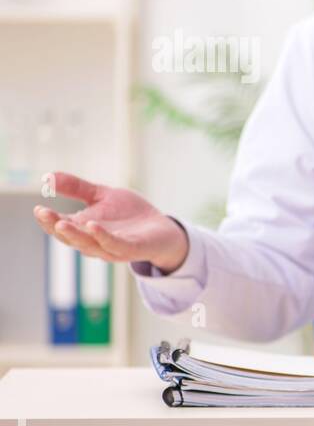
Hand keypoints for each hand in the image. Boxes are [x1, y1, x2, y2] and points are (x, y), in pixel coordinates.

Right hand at [32, 172, 189, 272]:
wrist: (163, 228)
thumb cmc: (130, 214)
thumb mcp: (102, 195)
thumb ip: (77, 187)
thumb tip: (48, 176)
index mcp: (84, 229)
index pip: (61, 227)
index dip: (48, 220)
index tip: (37, 208)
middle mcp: (94, 242)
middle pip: (70, 238)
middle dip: (55, 227)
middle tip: (43, 214)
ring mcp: (113, 247)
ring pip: (89, 245)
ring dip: (74, 235)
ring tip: (61, 223)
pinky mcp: (132, 249)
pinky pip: (115, 245)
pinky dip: (102, 237)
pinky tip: (93, 225)